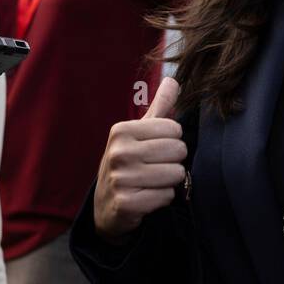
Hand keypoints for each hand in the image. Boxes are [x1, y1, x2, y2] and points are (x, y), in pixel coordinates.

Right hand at [93, 77, 187, 241]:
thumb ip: (159, 106)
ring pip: (176, 174)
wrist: (106, 204)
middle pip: (178, 150)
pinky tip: (147, 197)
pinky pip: (167, 196)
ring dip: (170, 181)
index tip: (156, 149)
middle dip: (174, 161)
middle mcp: (118, 152)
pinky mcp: (126, 204)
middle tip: (156, 167)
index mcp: (121, 130)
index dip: (172, 140)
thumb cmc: (129, 162)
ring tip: (152, 182)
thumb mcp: (139, 132)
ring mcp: (120, 179)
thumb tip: (173, 80)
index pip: (174, 128)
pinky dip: (163, 199)